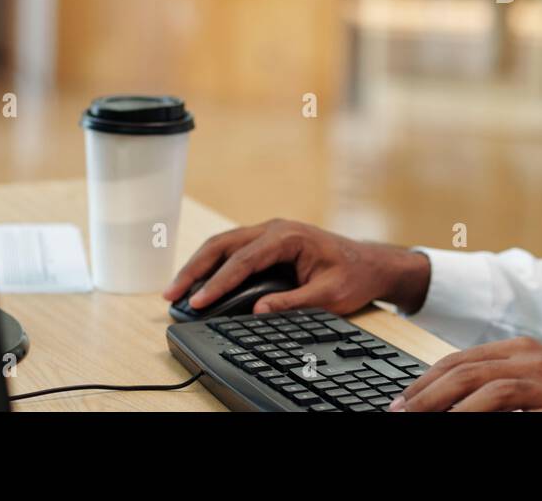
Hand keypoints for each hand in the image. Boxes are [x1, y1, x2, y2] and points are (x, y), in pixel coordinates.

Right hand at [162, 219, 430, 314]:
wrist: (370, 264)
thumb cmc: (353, 275)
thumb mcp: (329, 295)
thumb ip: (294, 302)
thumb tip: (259, 311)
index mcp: (289, 237)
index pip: (244, 260)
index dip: (218, 283)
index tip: (199, 302)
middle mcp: (275, 229)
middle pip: (224, 245)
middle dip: (194, 269)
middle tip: (171, 294)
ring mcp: (269, 233)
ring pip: (223, 245)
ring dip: (198, 266)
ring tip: (175, 291)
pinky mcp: (267, 244)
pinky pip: (232, 251)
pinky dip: (212, 265)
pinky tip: (198, 283)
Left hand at [389, 337, 541, 411]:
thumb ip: (507, 393)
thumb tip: (462, 408)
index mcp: (524, 350)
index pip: (462, 360)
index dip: (427, 380)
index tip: (403, 401)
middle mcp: (530, 355)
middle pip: (461, 367)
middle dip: (422, 392)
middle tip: (396, 412)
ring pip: (476, 379)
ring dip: (437, 402)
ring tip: (413, 418)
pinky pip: (504, 398)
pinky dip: (472, 410)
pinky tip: (453, 421)